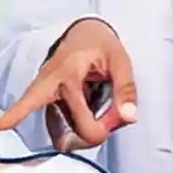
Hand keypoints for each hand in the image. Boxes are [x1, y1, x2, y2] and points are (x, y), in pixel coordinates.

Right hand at [0, 18, 137, 149]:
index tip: (105, 126)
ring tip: (100, 120)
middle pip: (59, 133)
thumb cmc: (99, 44)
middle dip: (83, 141)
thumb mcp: (119, 60)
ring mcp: (43, 95)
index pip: (79, 118)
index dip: (96, 132)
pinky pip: (55, 128)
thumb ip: (126, 89)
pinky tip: (86, 122)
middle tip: (103, 132)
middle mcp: (49, 86)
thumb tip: (129, 117)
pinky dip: (72, 132)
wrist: (80, 32)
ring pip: (58, 134)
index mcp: (68, 75)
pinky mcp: (43, 101)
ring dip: (80, 136)